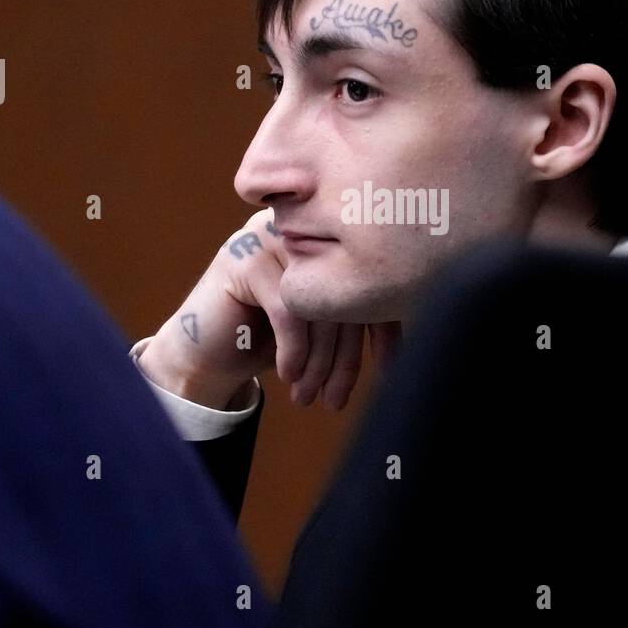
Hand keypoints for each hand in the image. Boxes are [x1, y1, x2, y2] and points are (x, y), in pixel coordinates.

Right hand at [137, 208, 398, 409]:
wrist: (206, 352)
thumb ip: (360, 316)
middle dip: (346, 356)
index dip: (383, 330)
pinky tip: (290, 376)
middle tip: (339, 399)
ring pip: (318, 302)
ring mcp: (270, 237)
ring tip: (314, 397)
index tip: (391, 372)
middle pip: (345, 292)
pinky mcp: (243, 258)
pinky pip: (288, 309)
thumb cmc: (270, 340)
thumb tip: (422, 344)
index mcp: (330, 236)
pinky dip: (294, 350)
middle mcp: (304, 229)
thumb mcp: (323, 328)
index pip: (369, 280)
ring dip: (319, 361)